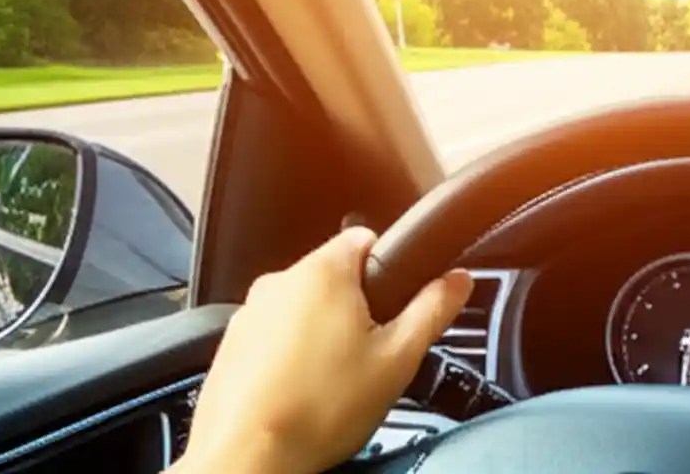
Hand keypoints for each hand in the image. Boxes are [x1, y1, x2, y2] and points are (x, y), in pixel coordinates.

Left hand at [169, 227, 472, 473]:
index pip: (366, 238)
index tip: (398, 303)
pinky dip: (289, 356)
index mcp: (324, 272)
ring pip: (302, 309)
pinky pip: (272, 336)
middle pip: (334, 277)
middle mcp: (279, 282)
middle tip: (373, 353)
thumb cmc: (320, 410)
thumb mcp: (397, 359)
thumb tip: (458, 280)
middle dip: (357, 308)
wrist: (248, 458)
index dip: (390, 267)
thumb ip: (432, 310)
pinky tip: (302, 392)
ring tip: (335, 381)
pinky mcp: (230, 345)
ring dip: (321, 333)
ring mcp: (248, 313)